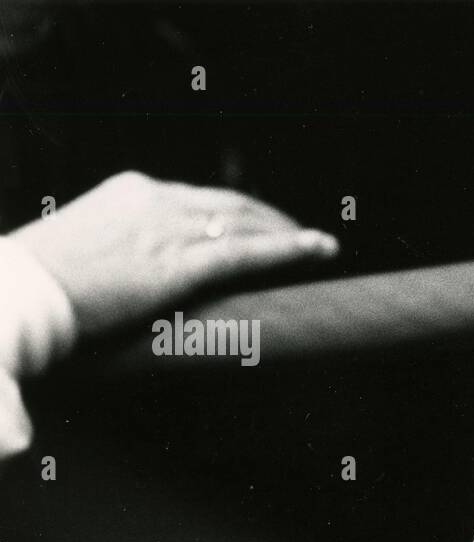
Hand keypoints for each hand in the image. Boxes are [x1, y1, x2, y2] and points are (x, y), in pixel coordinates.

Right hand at [11, 170, 338, 337]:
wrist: (18, 295)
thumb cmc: (43, 284)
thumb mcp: (88, 251)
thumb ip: (124, 252)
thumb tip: (142, 272)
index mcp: (132, 193)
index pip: (202, 199)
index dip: (242, 214)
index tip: (266, 227)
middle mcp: (156, 201)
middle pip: (234, 205)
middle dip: (274, 222)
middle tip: (306, 239)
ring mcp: (170, 230)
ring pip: (248, 225)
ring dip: (290, 235)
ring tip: (322, 248)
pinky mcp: (179, 264)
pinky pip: (248, 253)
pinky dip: (291, 249)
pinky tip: (321, 249)